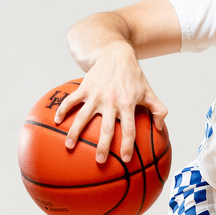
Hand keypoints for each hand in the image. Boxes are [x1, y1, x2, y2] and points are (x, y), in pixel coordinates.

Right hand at [52, 40, 167, 163]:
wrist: (116, 53)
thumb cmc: (133, 76)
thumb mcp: (149, 91)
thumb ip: (158, 110)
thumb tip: (159, 128)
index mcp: (127, 104)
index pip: (129, 129)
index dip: (127, 145)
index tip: (125, 159)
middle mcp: (111, 101)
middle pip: (106, 128)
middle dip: (103, 146)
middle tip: (100, 160)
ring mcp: (96, 94)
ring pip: (83, 117)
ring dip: (75, 132)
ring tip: (69, 146)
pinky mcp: (84, 88)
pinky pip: (71, 101)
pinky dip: (62, 110)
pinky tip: (56, 122)